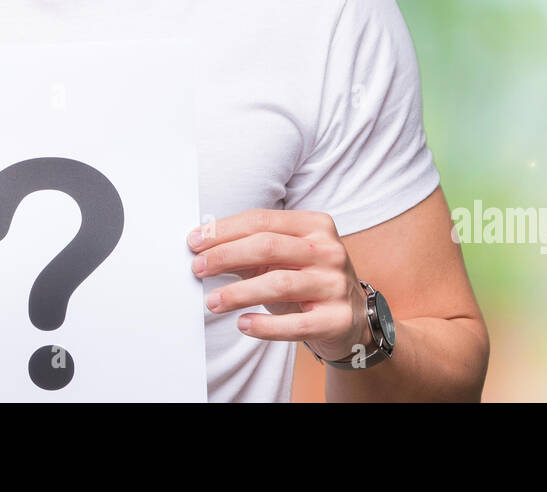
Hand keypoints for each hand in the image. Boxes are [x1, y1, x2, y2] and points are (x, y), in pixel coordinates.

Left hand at [188, 209, 371, 361]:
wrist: (352, 317)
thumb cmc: (308, 281)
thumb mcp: (283, 258)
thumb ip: (249, 251)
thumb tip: (204, 249)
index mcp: (315, 225)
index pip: (262, 220)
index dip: (224, 230)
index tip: (195, 242)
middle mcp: (328, 250)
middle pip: (267, 246)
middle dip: (226, 256)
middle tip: (198, 269)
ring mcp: (335, 284)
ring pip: (279, 283)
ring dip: (239, 293)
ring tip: (212, 301)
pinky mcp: (336, 318)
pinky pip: (296, 324)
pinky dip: (265, 326)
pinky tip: (243, 324)